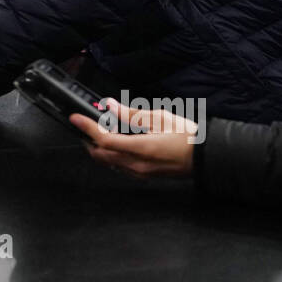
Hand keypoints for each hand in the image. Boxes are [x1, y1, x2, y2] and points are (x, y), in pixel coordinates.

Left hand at [69, 98, 196, 177]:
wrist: (206, 157)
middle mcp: (137, 164)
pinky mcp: (144, 176)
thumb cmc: (188, 137)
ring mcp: (140, 173)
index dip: (87, 128)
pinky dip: (111, 155)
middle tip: (85, 124)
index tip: (75, 118)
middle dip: (89, 139)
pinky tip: (116, 144)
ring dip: (99, 148)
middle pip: (101, 155)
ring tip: (98, 131)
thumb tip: (110, 106)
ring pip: (109, 162)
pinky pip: (120, 167)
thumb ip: (131, 113)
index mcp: (140, 148)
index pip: (104, 140)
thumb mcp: (159, 118)